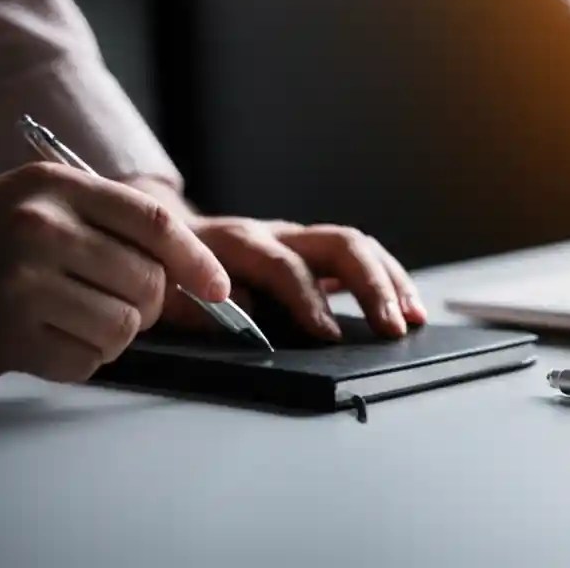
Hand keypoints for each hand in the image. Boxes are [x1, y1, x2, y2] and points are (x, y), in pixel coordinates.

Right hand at [0, 163, 228, 384]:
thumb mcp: (31, 200)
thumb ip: (104, 222)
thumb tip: (188, 268)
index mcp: (55, 186)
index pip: (155, 225)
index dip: (198, 262)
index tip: (219, 288)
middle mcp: (42, 228)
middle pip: (148, 283)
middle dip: (145, 306)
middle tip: (111, 304)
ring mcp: (22, 282)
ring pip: (124, 327)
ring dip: (112, 337)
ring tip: (72, 323)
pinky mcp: (6, 334)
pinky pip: (87, 362)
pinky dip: (80, 361)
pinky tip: (45, 342)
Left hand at [161, 216, 427, 339]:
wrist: (156, 236)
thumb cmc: (163, 275)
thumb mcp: (167, 294)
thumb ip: (201, 309)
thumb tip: (246, 322)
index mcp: (235, 242)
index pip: (281, 264)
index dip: (306, 299)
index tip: (328, 336)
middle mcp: (273, 233)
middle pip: (336, 243)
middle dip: (370, 285)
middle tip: (392, 327)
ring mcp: (296, 238)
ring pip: (356, 245)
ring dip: (390, 282)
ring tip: (413, 318)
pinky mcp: (309, 250)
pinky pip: (359, 256)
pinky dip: (388, 281)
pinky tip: (409, 308)